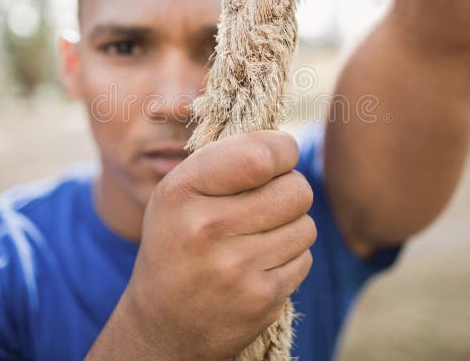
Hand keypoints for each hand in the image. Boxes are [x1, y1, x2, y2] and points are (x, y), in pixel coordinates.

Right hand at [113, 130, 314, 358]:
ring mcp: (235, 268)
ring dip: (291, 227)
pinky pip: (304, 260)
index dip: (282, 151)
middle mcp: (206, 228)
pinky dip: (289, 259)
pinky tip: (260, 265)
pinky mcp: (260, 299)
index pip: (261, 155)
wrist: (164, 324)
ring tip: (259, 236)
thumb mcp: (179, 194)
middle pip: (296, 190)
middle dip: (289, 190)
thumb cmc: (179, 242)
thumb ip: (227, 161)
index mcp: (183, 191)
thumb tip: (284, 145)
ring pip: (305, 225)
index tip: (277, 158)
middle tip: (268, 201)